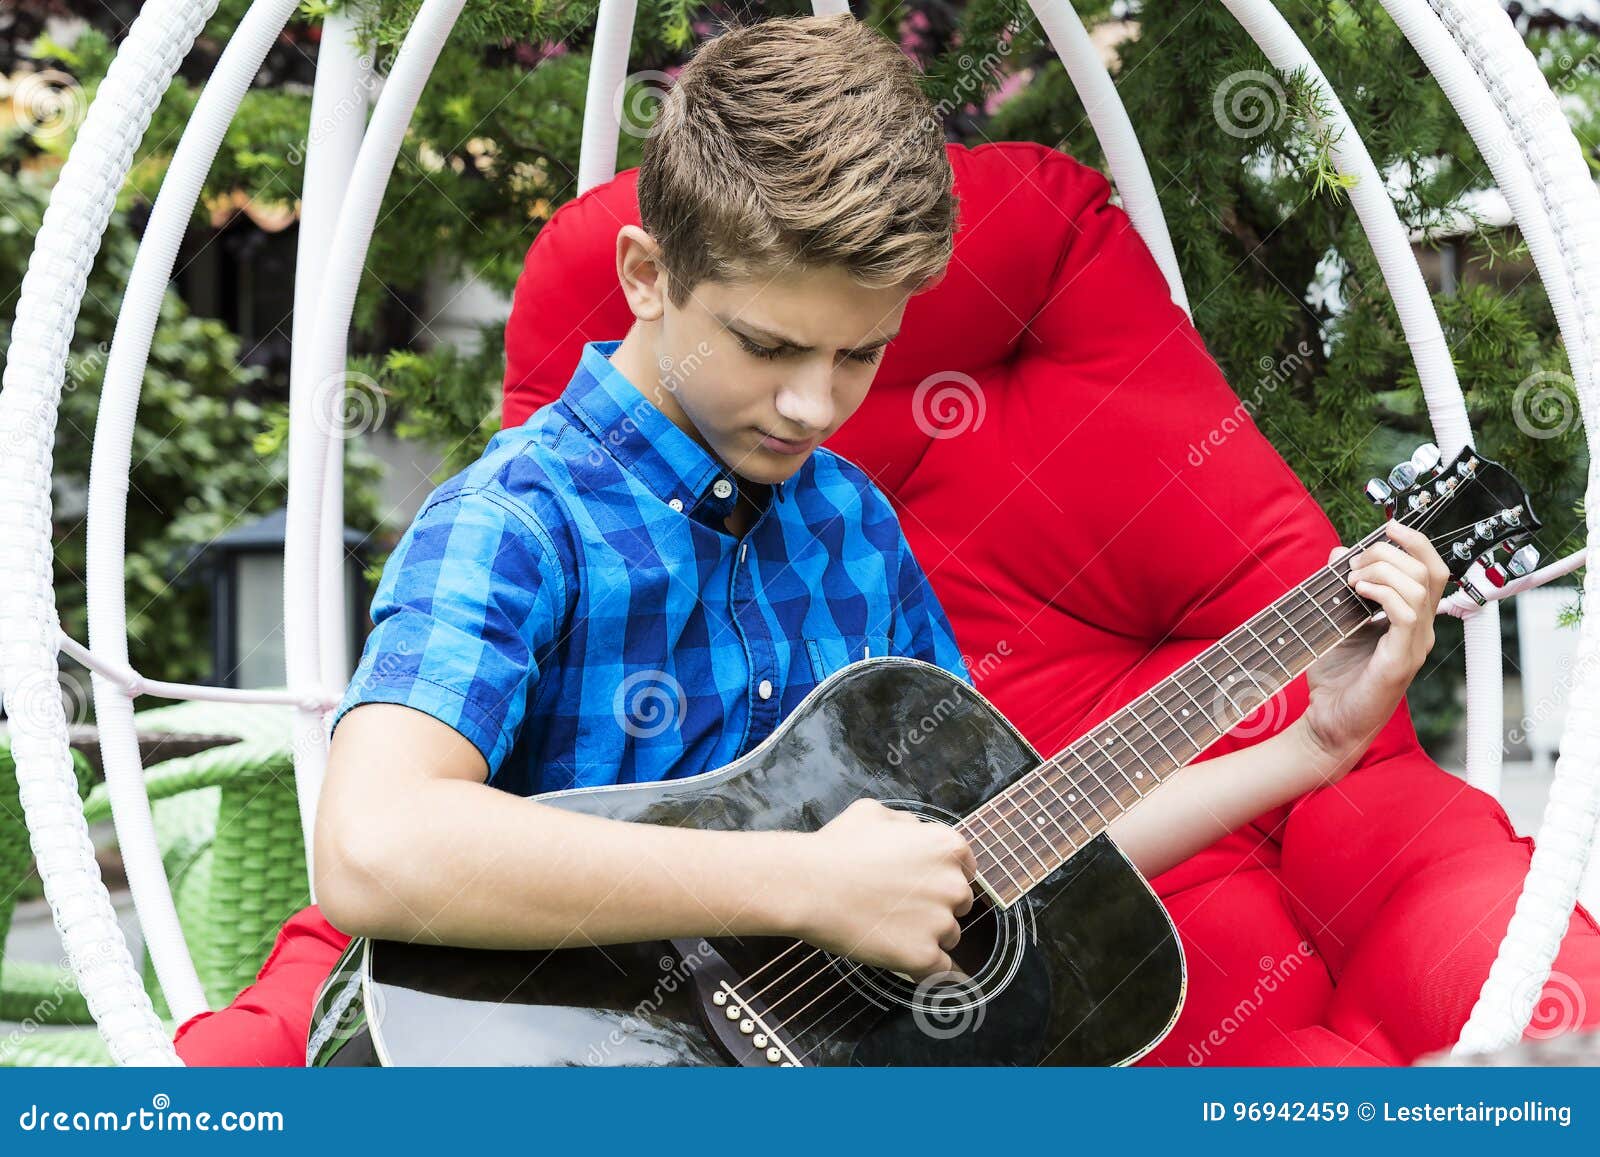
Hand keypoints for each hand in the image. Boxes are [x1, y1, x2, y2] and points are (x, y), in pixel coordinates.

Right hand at [791, 798, 976, 981]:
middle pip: (959, 905)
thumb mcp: (874, 813)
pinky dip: (922, 969)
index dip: (940, 878)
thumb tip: (916, 832)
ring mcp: (940, 923)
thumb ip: (906, 824)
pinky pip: (939, 971)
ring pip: (948, 937)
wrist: (808, 885)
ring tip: (887, 929)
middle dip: (936, 906)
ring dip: (926, 936)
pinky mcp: (923, 957)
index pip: (965, 869)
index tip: (921, 886)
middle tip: (898, 907)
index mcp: (947, 847)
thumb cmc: (836, 848)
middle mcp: (953, 884)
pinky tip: (903, 960)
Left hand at [1300, 519, 1449, 777]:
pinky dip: (1383, 593)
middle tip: (1355, 560)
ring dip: (1383, 571)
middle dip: (1391, 553)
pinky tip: (1358, 590)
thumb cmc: (1335, 678)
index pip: (1432, 570)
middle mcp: (1421, 631)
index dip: (1417, 543)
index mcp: (1411, 619)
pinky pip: (1407, 614)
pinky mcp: (1401, 661)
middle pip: (1431, 572)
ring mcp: (1415, 646)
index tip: (1388, 528)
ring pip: (1420, 588)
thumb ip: (1341, 587)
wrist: (1328, 723)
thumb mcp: (1335, 621)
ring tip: (1352, 577)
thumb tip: (1339, 551)